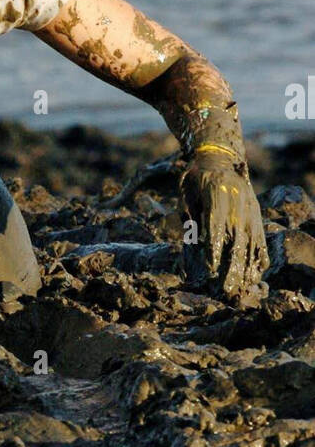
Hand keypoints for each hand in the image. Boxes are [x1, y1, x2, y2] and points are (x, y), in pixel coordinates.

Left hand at [180, 151, 267, 300]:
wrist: (219, 157)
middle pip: (236, 238)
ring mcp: (249, 208)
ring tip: (243, 286)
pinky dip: (260, 255)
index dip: (214, 248)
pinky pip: (260, 236)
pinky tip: (258, 272)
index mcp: (216, 193)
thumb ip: (188, 214)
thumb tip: (192, 240)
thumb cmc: (196, 178)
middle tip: (226, 288)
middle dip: (232, 266)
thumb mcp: (186, 191)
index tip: (211, 268)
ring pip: (251, 241)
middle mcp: (236, 202)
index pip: (215, 225)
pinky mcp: (256, 213)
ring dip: (247, 266)